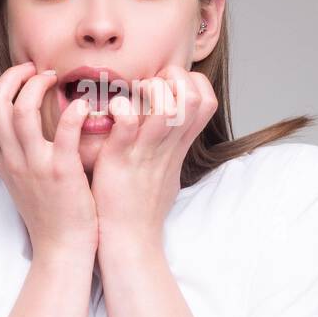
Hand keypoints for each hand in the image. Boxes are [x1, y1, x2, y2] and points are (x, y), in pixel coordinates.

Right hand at [0, 61, 96, 259]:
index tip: (25, 74)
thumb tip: (27, 123)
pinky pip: (62, 134)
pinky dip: (70, 114)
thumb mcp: (24, 180)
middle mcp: (13, 160)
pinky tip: (82, 105)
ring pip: (21, 113)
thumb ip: (22, 152)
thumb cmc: (51, 213)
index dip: (4, 84)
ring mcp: (35, 166)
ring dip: (37, 87)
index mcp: (4, 160)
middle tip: (38, 69)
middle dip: (15, 77)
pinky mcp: (62, 174)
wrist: (62, 249)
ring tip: (56, 79)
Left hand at [90, 65, 217, 247]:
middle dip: (173, 77)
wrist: (128, 239)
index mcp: (179, 144)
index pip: (206, 99)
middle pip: (193, 96)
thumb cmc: (143, 203)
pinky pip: (127, 124)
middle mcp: (168, 144)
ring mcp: (146, 151)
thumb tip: (172, 122)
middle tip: (149, 85)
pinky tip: (111, 111)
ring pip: (167, 107)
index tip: (167, 85)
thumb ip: (173, 143)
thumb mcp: (169, 169)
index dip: (191, 81)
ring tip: (133, 95)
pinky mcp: (120, 158)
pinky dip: (120, 109)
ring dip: (151, 91)